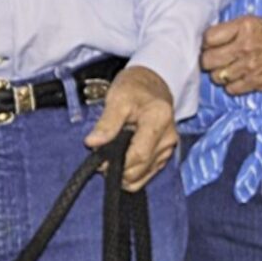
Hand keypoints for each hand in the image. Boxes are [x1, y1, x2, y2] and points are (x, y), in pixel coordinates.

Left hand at [83, 65, 176, 190]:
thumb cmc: (133, 88)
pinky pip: (147, 174)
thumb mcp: (117, 99)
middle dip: (119, 170)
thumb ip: (106, 122)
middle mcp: (168, 137)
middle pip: (141, 168)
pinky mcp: (165, 155)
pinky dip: (132, 173)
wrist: (151, 84)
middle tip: (102, 159)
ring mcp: (168, 148)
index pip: (139, 155)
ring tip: (112, 156)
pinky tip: (123, 159)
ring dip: (124, 173)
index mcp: (159, 120)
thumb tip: (92, 143)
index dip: (117, 163)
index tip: (100, 161)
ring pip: (143, 176)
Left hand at [200, 15, 261, 94]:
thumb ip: (233, 31)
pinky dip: (232, 85)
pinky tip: (239, 77)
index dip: (206, 42)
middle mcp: (245, 47)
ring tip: (229, 67)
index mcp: (244, 27)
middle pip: (208, 60)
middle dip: (208, 59)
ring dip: (220, 73)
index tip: (209, 43)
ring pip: (217, 77)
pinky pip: (231, 89)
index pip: (208, 37)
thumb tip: (210, 41)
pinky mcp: (256, 83)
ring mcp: (250, 67)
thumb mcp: (257, 22)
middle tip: (215, 57)